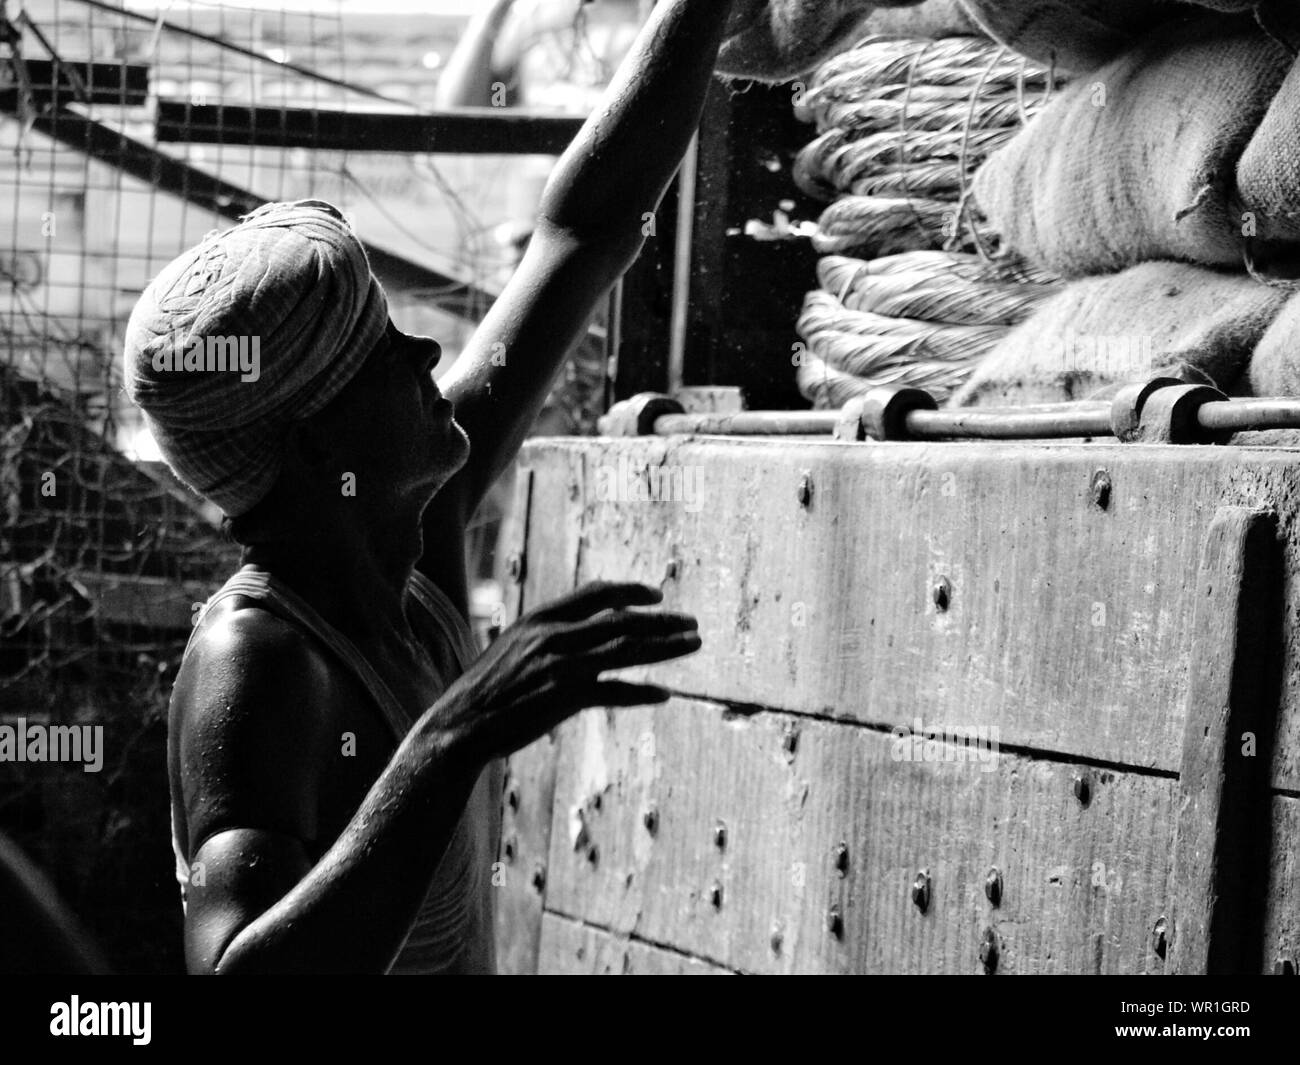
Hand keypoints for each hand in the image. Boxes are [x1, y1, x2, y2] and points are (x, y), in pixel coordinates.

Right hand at [432, 581, 699, 762]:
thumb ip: (547, 637)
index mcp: (539, 619)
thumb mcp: (513, 648)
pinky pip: (614, 691)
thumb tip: (581, 633)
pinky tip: (663, 694)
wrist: (459, 725)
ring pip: (626, 650)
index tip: (657, 596)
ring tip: (693, 645)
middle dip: (663, 622)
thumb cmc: (484, 691)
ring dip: (665, 647)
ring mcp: (561, 666)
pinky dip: (641, 692)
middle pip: (622, 621)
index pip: (596, 593)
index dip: (631, 592)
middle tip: (693, 624)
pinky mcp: (564, 698)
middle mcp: (554, 636)